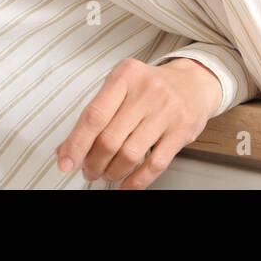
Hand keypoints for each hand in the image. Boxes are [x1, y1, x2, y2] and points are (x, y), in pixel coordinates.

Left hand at [55, 57, 221, 189]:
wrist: (194, 82)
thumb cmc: (151, 87)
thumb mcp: (122, 87)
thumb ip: (96, 115)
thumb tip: (66, 150)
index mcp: (126, 75)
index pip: (94, 115)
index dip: (76, 144)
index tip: (65, 163)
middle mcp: (147, 90)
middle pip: (109, 139)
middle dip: (93, 163)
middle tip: (89, 170)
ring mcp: (167, 110)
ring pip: (130, 155)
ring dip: (112, 173)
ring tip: (107, 174)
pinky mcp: (182, 130)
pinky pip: (154, 165)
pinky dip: (135, 182)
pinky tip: (126, 185)